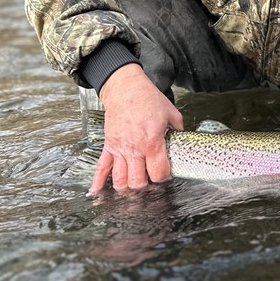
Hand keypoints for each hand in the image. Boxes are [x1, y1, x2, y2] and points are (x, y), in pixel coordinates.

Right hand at [87, 64, 182, 195]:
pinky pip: (101, 167)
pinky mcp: (109, 145)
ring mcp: (119, 149)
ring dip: (127, 187)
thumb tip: (182, 138)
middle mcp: (134, 149)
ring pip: (121, 180)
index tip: (166, 173)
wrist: (125, 88)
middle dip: (146, 186)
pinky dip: (98, 182)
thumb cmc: (147, 98)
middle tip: (150, 182)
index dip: (164, 177)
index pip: (159, 173)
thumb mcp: (171, 113)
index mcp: (152, 142)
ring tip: (133, 187)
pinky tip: (97, 192)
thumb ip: (178, 129)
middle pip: (138, 182)